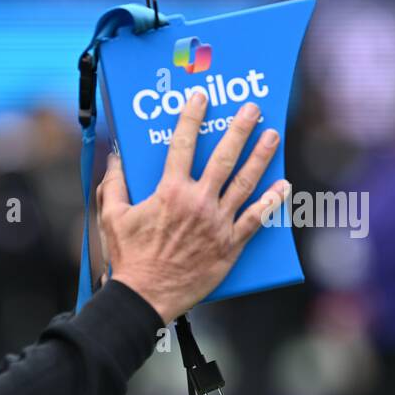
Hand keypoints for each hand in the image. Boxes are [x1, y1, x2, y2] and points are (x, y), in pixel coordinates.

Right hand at [98, 91, 286, 323]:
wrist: (145, 296)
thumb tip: (116, 158)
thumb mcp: (111, 216)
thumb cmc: (128, 257)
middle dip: (240, 129)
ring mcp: (218, 223)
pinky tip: (283, 187)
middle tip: (253, 109)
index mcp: (170, 191)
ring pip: (246, 183)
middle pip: (224, 157)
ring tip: (272, 136)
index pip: (182, 144)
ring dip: (261, 157)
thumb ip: (114, 183)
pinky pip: (255, 219)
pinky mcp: (230, 245)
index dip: (192, 117)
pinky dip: (271, 202)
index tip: (202, 97)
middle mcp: (198, 202)